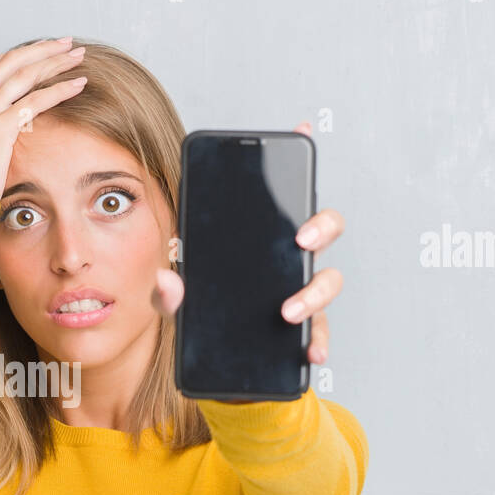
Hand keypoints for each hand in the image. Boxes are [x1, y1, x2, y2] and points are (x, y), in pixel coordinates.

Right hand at [0, 36, 88, 198]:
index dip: (23, 54)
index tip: (44, 50)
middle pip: (12, 61)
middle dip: (43, 48)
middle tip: (67, 44)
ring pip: (26, 74)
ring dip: (55, 62)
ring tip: (78, 56)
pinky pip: (35, 101)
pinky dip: (60, 89)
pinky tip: (78, 85)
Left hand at [152, 121, 344, 365]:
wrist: (214, 363)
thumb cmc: (203, 316)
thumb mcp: (177, 300)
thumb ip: (168, 290)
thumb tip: (166, 280)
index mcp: (260, 238)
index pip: (282, 193)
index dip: (295, 158)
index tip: (299, 131)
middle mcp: (288, 258)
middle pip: (323, 227)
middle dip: (320, 226)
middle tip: (300, 238)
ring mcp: (301, 291)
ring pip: (327, 279)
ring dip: (314, 292)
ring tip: (288, 311)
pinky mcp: (304, 328)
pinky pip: (320, 330)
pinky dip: (318, 341)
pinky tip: (311, 353)